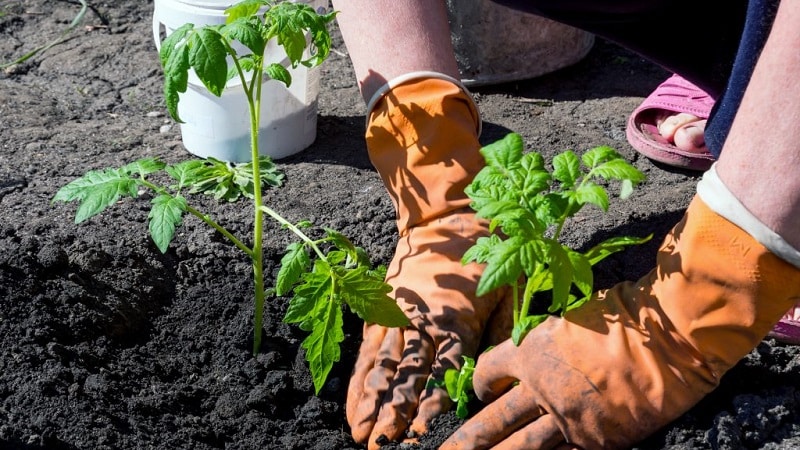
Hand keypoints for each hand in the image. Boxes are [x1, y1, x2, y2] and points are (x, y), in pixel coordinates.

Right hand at [347, 209, 511, 446]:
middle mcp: (424, 323)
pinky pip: (368, 351)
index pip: (445, 373)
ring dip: (372, 404)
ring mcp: (399, 317)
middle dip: (395, 415)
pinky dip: (359, 381)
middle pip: (408, 376)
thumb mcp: (509, 290)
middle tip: (384, 446)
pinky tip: (353, 406)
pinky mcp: (382, 311)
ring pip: (384, 367)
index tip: (421, 435)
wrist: (446, 218)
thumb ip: (506, 334)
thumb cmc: (485, 256)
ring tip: (362, 435)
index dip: (432, 407)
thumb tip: (500, 379)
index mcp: (459, 321)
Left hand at [442, 196, 799, 448]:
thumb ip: (544, 345)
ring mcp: (567, 418)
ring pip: (519, 446)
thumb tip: (530, 360)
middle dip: (466, 439)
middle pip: (492, 419)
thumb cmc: (622, 316)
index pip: (487, 372)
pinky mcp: (595, 439)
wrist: (668, 337)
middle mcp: (540, 388)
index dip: (478, 384)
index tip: (477, 392)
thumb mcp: (568, 321)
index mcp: (529, 351)